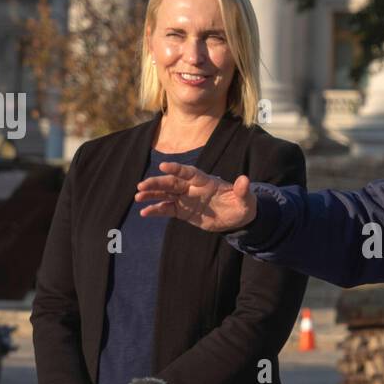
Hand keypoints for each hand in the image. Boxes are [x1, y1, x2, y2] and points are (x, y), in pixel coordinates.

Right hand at [134, 163, 256, 231]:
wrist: (237, 218)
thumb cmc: (242, 205)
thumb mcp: (246, 199)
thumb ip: (242, 190)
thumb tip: (244, 180)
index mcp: (206, 181)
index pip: (189, 172)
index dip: (177, 168)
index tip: (164, 166)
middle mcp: (192, 188)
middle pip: (172, 182)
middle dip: (157, 183)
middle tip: (142, 185)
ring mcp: (186, 199)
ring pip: (165, 194)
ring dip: (151, 195)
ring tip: (137, 197)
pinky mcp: (182, 211)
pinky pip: (166, 209)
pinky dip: (155, 210)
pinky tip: (144, 212)